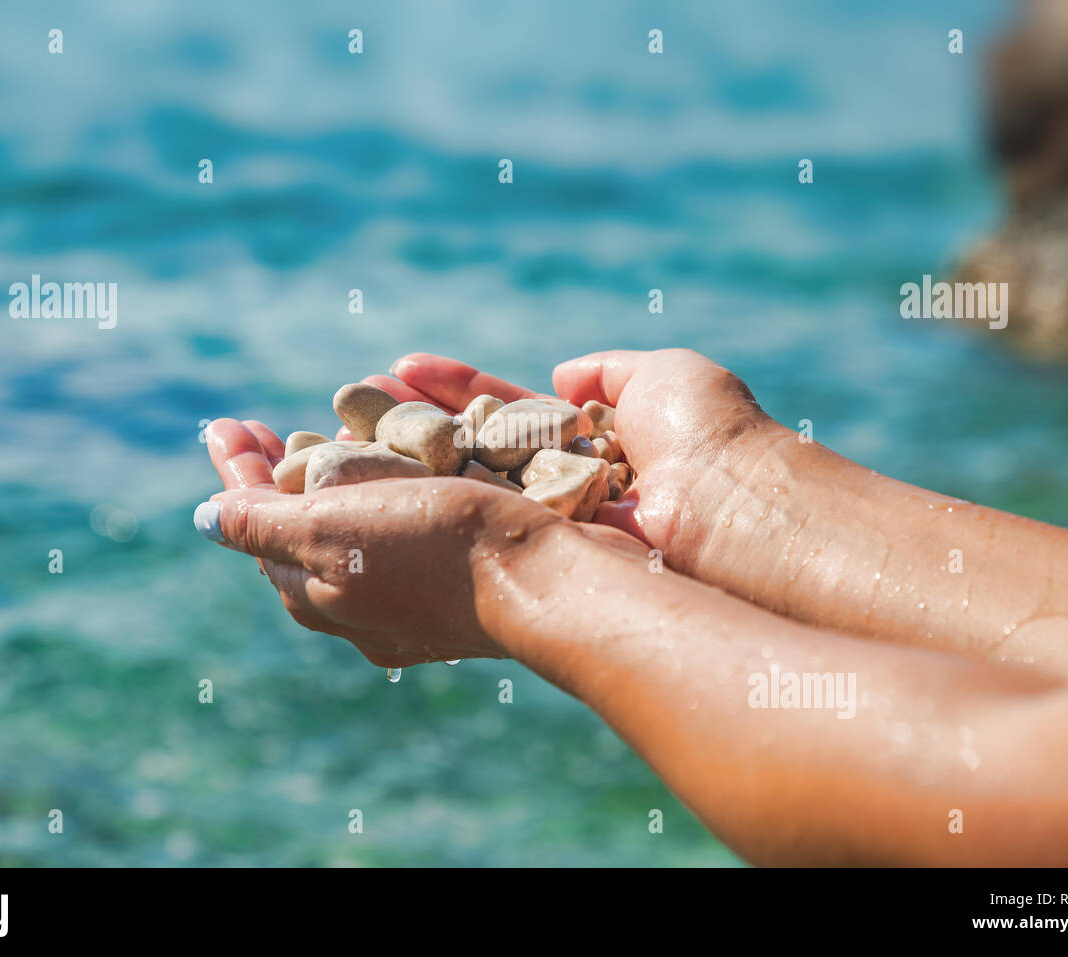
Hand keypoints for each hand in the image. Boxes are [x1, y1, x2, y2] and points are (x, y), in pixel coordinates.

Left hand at [201, 417, 564, 666]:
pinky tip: (420, 450)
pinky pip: (422, 515)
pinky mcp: (469, 572)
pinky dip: (408, 475)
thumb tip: (206, 519)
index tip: (225, 421)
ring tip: (351, 418)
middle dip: (294, 466)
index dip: (240, 469)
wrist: (553, 578)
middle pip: (314, 522)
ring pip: (372, 517)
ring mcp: (419, 592)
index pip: (258, 524)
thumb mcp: (329, 531)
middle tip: (278, 423)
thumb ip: (261, 524)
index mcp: (319, 594)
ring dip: (354, 462)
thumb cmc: (437, 549)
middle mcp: (365, 600)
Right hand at [379, 350, 777, 581]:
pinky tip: (374, 476)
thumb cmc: (702, 430)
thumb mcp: (662, 373)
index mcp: (591, 443)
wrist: (726, 503)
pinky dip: (427, 496)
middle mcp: (560, 488)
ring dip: (405, 457)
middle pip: (473, 448)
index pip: (509, 411)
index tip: (405, 369)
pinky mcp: (543, 556)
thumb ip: (608, 371)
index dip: (458, 392)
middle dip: (416, 423)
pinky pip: (475, 519)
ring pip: (464, 485)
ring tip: (342, 431)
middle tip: (352, 399)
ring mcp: (547, 525)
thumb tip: (566, 374)